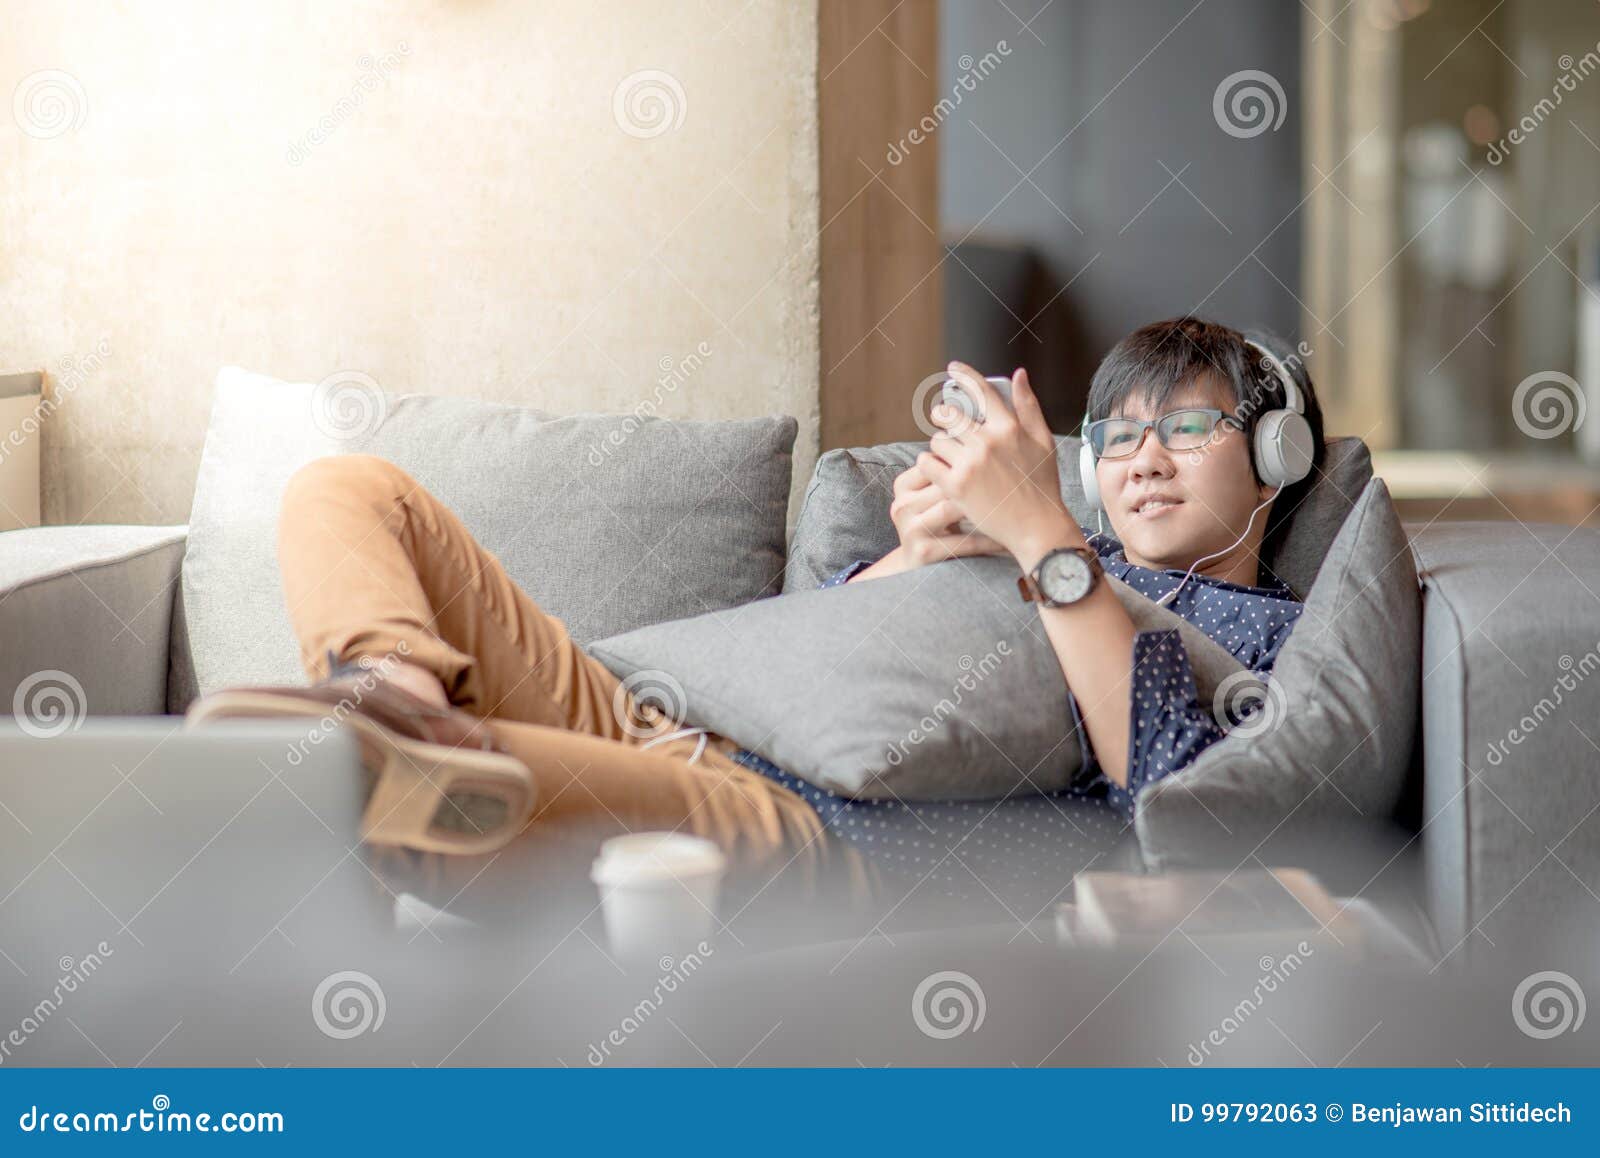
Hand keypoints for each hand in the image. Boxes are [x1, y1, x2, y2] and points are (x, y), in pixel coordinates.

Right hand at [889, 462, 1005, 566]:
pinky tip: (1006, 537)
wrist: (919, 560)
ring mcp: (909, 529)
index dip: (966, 459)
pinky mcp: (922, 552)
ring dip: (985, 506)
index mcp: (903, 485)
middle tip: (1010, 475)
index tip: (999, 457)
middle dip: (978, 481)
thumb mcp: (935, 493)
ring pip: (951, 508)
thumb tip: (983, 429)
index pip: (936, 462)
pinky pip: (962, 541)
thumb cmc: (938, 520)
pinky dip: (987, 538)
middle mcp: (901, 505)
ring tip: (1010, 501)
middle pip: (944, 484)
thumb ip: (948, 466)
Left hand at [918, 363, 1081, 562]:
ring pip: (937, 439)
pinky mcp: (955, 486)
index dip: (964, 375)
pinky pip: (927, 463)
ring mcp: (970, 464)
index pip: (981, 390)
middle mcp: (988, 442)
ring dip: (940, 446)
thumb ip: (1028, 406)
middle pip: (950, 414)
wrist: (1037, 526)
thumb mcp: (1043, 441)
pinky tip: (940, 471)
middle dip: (944, 416)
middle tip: (946, 424)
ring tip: (951, 457)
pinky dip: (930, 465)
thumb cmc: (1042, 484)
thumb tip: (1019, 374)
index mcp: (1009, 428)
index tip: (952, 369)